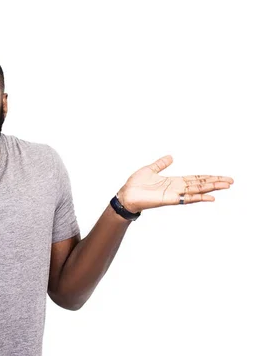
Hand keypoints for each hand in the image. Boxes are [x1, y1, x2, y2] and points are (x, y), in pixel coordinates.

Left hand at [116, 155, 233, 212]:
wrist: (125, 195)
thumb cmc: (135, 185)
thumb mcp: (150, 169)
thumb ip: (161, 164)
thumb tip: (170, 157)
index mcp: (173, 181)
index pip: (194, 179)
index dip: (208, 177)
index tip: (221, 177)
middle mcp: (176, 188)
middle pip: (200, 184)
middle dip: (215, 182)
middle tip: (231, 181)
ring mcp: (174, 194)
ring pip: (197, 190)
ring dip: (211, 188)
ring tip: (226, 186)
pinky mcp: (169, 199)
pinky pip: (186, 198)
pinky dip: (199, 197)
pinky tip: (211, 197)